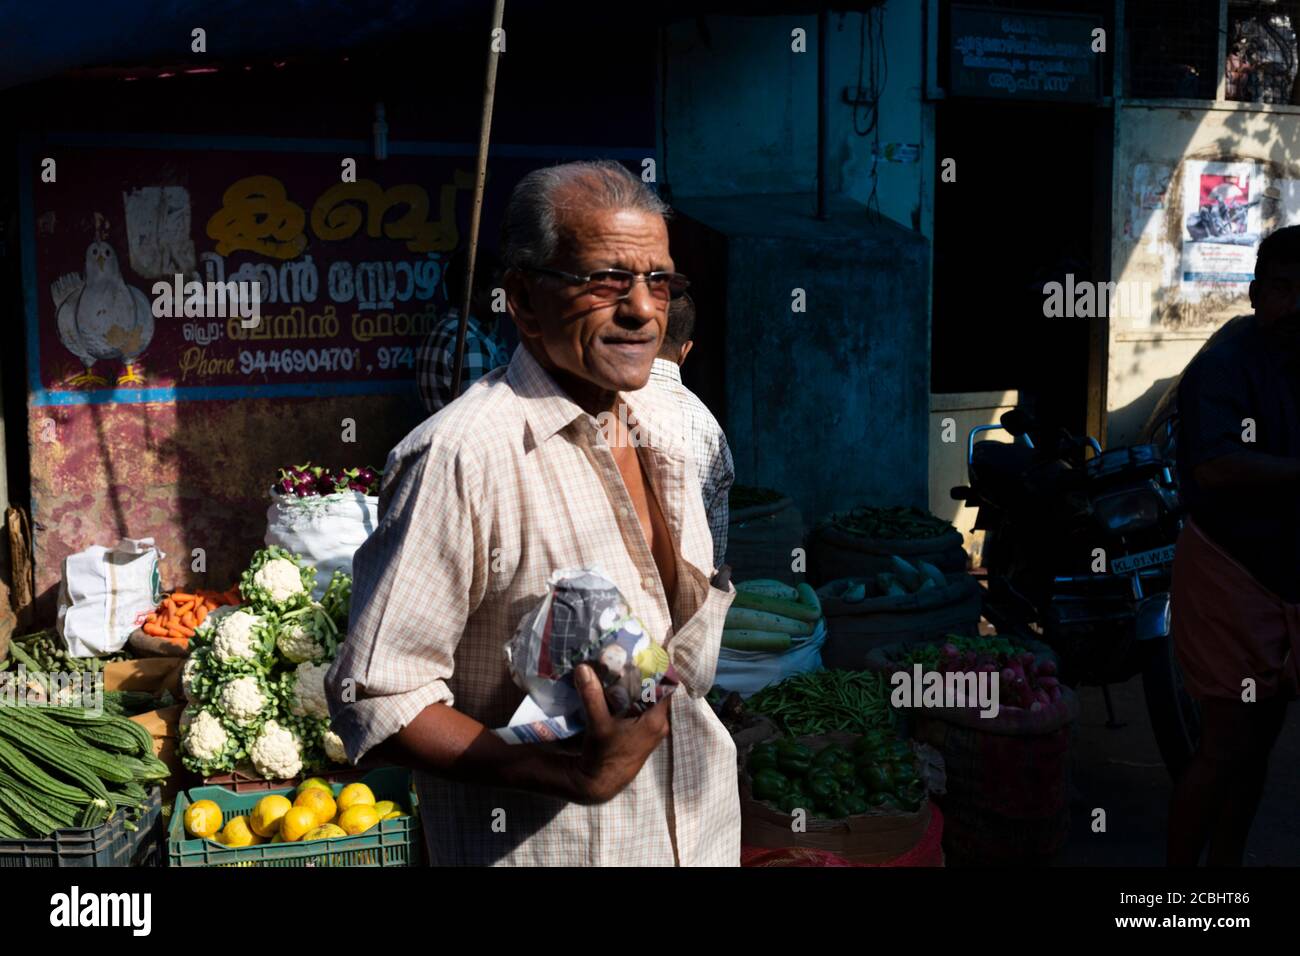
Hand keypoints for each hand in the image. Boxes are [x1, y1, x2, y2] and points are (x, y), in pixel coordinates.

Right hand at [567, 663, 670, 803]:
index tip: (647, 649)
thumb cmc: (604, 755)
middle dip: (646, 673)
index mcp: (655, 720)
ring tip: (626, 666)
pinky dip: (636, 697)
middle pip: (659, 690)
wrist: (600, 782)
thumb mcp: (598, 724)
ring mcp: (653, 730)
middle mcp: (659, 724)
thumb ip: (592, 695)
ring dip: (640, 686)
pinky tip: (621, 688)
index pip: (667, 685)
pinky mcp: (644, 734)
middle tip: (632, 653)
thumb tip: (583, 668)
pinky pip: (645, 709)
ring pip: (651, 700)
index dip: (659, 666)